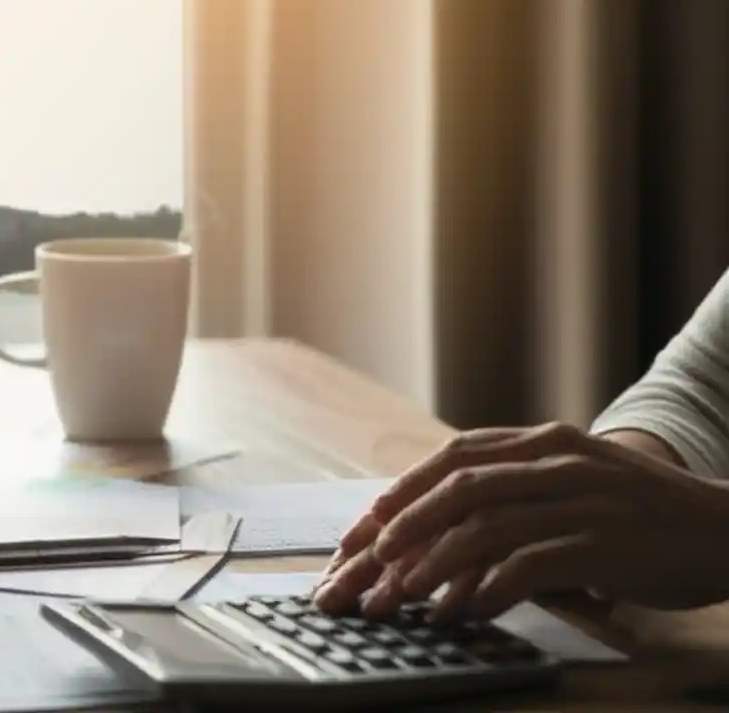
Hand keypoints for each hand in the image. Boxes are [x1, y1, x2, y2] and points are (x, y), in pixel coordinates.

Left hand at [314, 423, 728, 620]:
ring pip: (484, 524)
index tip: (359, 532)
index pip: (451, 458)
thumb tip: (435, 535)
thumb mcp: (572, 484)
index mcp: (542, 440)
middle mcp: (557, 459)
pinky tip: (461, 611)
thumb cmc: (639, 516)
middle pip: (455, 490)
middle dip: (398, 532)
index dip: (400, 493)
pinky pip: (529, 564)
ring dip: (432, 563)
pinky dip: (487, 588)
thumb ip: (513, 494)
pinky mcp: (605, 540)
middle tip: (361, 571)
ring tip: (396, 596)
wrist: (728, 529)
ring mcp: (582, 497)